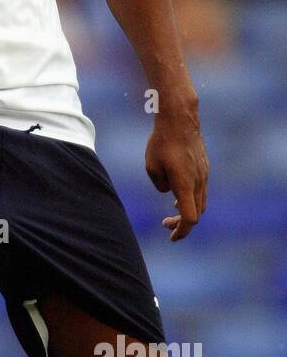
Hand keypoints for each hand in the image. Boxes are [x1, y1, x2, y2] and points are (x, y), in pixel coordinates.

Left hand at [145, 100, 208, 241]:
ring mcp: (204, 174)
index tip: (171, 236)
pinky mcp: (204, 167)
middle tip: (165, 224)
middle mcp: (199, 182)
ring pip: (201, 202)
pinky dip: (191, 198)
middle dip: (182, 224)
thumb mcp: (151, 167)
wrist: (180, 120)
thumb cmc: (162, 142)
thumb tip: (168, 191)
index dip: (181, 231)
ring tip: (172, 213)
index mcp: (186, 185)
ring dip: (188, 210)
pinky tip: (179, 194)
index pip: (190, 218)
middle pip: (196, 213)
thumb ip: (160, 184)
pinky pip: (201, 189)